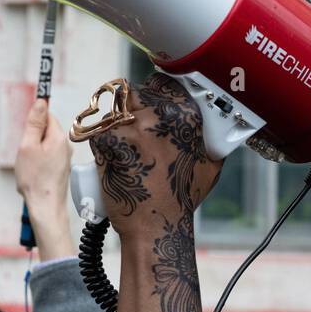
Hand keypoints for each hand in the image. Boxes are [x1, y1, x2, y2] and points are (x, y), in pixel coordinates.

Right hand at [14, 98, 74, 260]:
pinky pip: (46, 159)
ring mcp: (64, 158)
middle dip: (31, 141)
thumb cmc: (35, 178)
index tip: (26, 136)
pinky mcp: (61, 169)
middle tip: (26, 156)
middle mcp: (65, 146)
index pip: (47, 116)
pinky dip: (36, 165)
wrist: (45, 208)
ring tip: (29, 169)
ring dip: (32, 154)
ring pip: (43, 146)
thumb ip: (34, 123)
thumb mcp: (28, 146)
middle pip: (45, 132)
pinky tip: (33, 177)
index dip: (33, 124)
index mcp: (59, 137)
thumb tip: (41, 101)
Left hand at [87, 72, 222, 239]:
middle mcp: (159, 114)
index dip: (153, 94)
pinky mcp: (107, 140)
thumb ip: (211, 140)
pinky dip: (97, 141)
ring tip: (119, 145)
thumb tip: (215, 131)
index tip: (147, 105)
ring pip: (113, 109)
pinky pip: (95, 130)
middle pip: (135, 94)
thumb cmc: (181, 201)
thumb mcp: (210, 166)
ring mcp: (131, 126)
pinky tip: (106, 156)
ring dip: (112, 122)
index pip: (163, 83)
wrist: (156, 227)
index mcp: (186, 115)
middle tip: (131, 130)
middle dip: (131, 109)